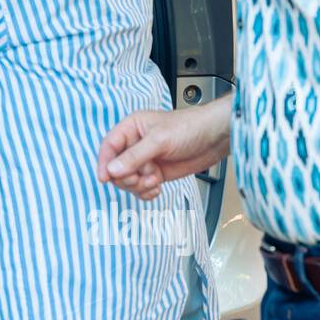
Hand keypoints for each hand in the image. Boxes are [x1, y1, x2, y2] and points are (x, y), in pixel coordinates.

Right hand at [97, 98, 231, 199]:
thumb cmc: (190, 127)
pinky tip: (157, 189)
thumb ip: (135, 156)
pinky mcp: (156, 173)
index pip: (109, 146)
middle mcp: (135, 145)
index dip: (104, 162)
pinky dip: (147, 192)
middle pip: (116, 168)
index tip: (104, 178)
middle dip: (127, 177)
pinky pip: (141, 188)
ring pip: (128, 180)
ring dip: (139, 186)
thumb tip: (112, 170)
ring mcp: (146, 160)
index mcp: (131, 128)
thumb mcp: (159, 140)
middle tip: (141, 178)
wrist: (216, 138)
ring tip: (154, 181)